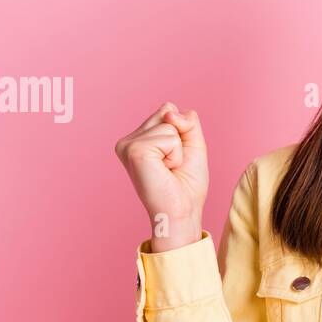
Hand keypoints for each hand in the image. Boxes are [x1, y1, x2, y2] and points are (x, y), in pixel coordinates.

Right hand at [114, 102, 208, 249]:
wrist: (183, 211)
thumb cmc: (186, 184)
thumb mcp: (193, 144)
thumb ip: (187, 121)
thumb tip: (170, 112)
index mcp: (137, 139)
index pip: (167, 110)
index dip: (182, 133)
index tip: (175, 158)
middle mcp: (128, 140)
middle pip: (167, 112)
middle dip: (181, 139)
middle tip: (173, 166)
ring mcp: (128, 145)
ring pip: (169, 124)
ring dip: (178, 150)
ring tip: (168, 170)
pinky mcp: (135, 151)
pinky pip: (169, 137)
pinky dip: (175, 155)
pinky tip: (165, 171)